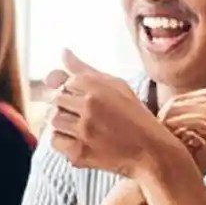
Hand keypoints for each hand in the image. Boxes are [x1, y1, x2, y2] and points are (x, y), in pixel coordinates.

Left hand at [45, 50, 179, 177]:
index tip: (86, 100)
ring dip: (64, 122)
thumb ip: (85, 70)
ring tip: (80, 126)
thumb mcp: (116, 86)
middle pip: (57, 99)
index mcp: (98, 87)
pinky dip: (62, 140)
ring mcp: (84, 131)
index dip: (74, 91)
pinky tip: (78, 139)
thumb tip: (63, 51)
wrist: (151, 152)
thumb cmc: (135, 116)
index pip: (67, 81)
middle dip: (67, 106)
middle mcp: (89, 107)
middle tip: (84, 114)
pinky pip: (55, 141)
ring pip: (54, 119)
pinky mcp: (79, 153)